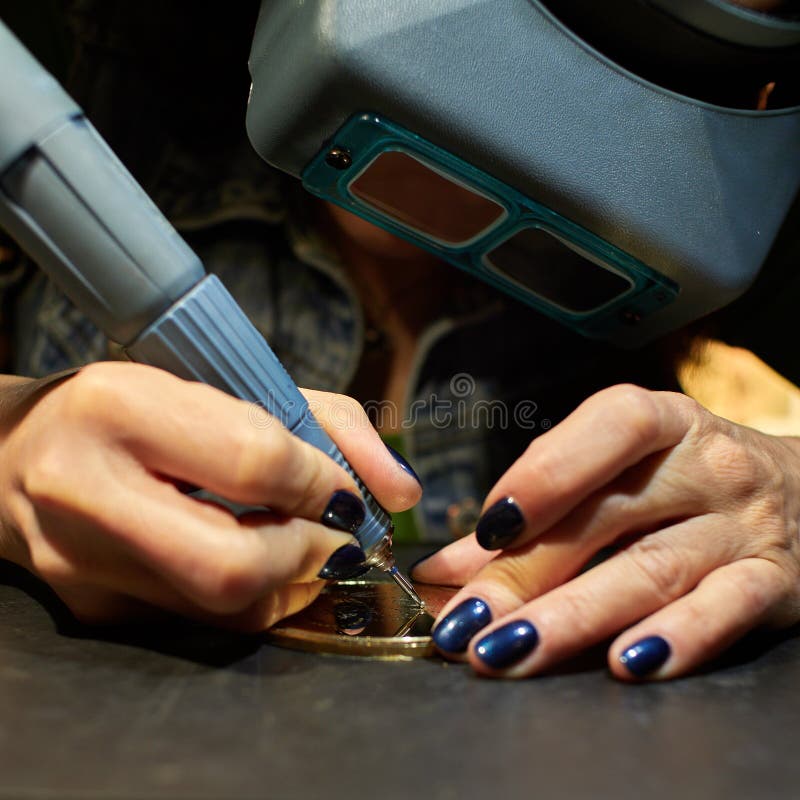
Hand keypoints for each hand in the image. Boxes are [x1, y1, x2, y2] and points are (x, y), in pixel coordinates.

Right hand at [0, 362, 419, 628]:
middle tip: (336, 534)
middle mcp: (86, 492)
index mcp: (119, 407)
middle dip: (313, 555)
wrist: (20, 452)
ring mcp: (83, 564)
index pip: (253, 461)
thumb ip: (331, 424)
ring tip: (298, 539)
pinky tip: (259, 558)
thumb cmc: (139, 406)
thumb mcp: (232, 384)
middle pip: (236, 563)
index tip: (348, 492)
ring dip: (293, 579)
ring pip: (227, 608)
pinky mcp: (94, 609)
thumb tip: (402, 493)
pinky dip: (257, 596)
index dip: (323, 483)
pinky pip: (205, 621)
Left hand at [413, 384, 799, 679]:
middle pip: (609, 517)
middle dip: (527, 572)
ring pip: (653, 569)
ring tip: (507, 650)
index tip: (487, 527)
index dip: (547, 472)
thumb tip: (442, 571)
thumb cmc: (682, 481)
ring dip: (573, 616)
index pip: (609, 430)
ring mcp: (745, 524)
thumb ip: (537, 516)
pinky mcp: (776, 581)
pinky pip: (726, 610)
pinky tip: (625, 665)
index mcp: (662, 422)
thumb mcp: (619, 475)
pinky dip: (677, 638)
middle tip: (463, 619)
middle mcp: (707, 466)